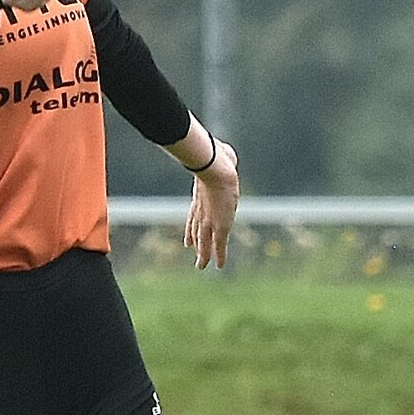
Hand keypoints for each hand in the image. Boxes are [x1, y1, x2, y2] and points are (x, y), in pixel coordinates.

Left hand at [186, 138, 239, 269]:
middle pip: (196, 231)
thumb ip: (221, 155)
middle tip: (192, 253)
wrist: (215, 168)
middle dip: (196, 242)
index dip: (191, 228)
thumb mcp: (219, 157)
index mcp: (200, 198)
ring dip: (204, 255)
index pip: (194, 217)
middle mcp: (202, 211)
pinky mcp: (220, 227)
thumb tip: (225, 147)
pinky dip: (219, 257)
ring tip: (201, 266)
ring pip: (205, 243)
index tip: (188, 241)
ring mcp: (209, 219)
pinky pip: (219, 247)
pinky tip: (219, 266)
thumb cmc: (217, 158)